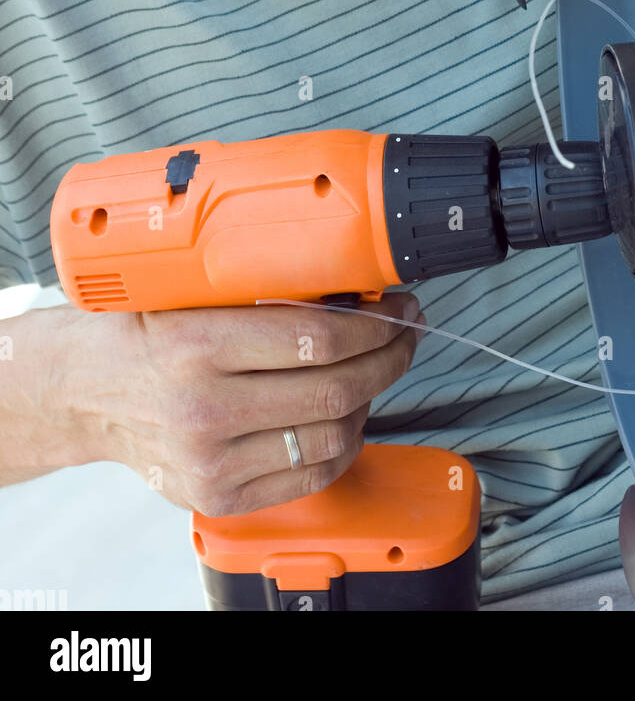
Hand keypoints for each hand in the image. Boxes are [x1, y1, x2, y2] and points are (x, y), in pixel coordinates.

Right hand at [1, 294, 422, 514]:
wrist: (86, 390)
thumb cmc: (145, 329)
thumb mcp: (193, 292)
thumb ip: (263, 288)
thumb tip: (355, 281)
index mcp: (196, 344)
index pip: (316, 339)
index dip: (375, 324)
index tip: (398, 309)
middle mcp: (204, 408)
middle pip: (335, 390)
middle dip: (389, 358)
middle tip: (404, 335)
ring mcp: (211, 461)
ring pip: (332, 436)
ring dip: (370, 399)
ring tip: (373, 370)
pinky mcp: (220, 496)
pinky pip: (311, 475)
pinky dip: (344, 443)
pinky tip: (346, 414)